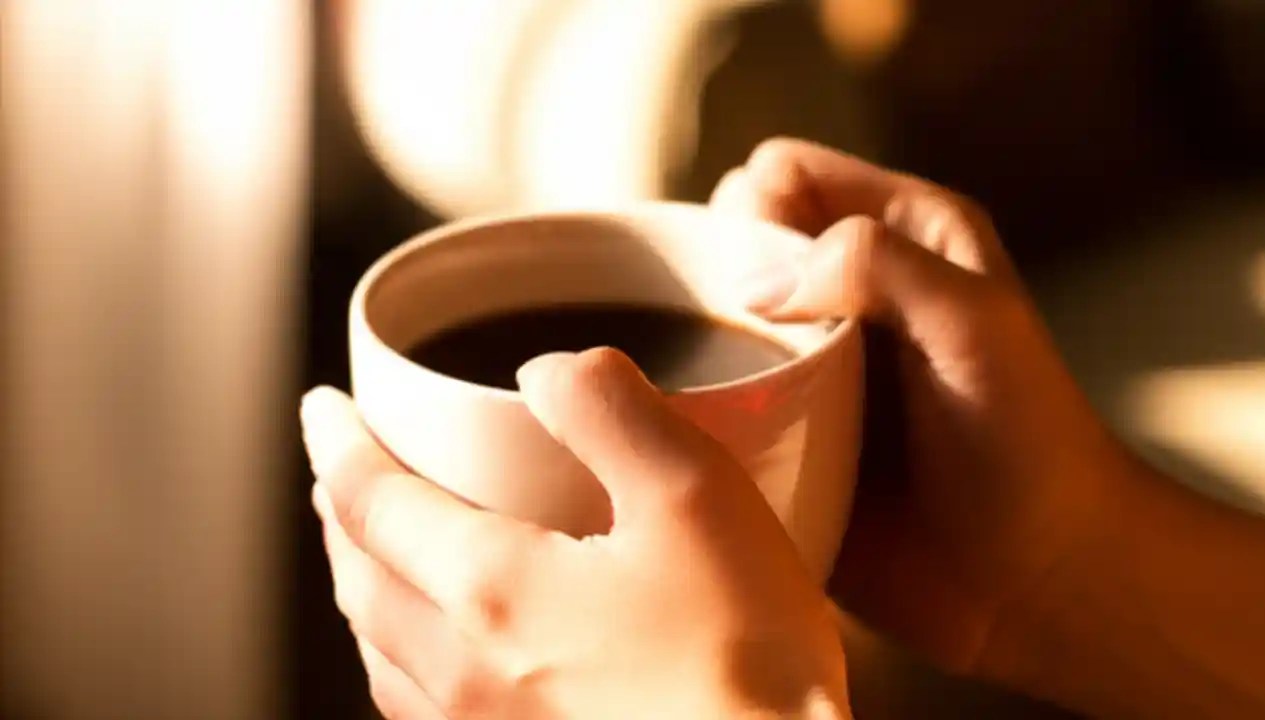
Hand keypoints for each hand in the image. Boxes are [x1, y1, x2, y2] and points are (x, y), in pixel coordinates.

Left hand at [301, 349, 850, 719]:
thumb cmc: (749, 661)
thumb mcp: (694, 496)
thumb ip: (611, 412)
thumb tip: (546, 372)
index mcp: (494, 591)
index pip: (373, 502)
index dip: (338, 446)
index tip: (323, 410)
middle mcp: (465, 671)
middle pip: (360, 579)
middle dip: (342, 513)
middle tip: (345, 470)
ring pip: (379, 651)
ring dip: (364, 585)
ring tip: (377, 551)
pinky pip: (419, 707)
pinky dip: (400, 655)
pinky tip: (439, 654)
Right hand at [712, 139, 1264, 719]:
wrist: (1034, 576)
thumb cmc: (1028, 441)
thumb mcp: (974, 319)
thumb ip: (875, 262)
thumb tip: (756, 286)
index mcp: (898, 231)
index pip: (778, 175)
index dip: (752, 212)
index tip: (765, 288)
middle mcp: (846, 288)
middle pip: (730, 244)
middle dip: (708, 280)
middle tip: (735, 347)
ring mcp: (809, 363)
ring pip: (709, 323)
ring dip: (692, 350)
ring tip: (713, 396)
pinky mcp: (784, 432)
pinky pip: (709, 402)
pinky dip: (695, 410)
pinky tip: (700, 436)